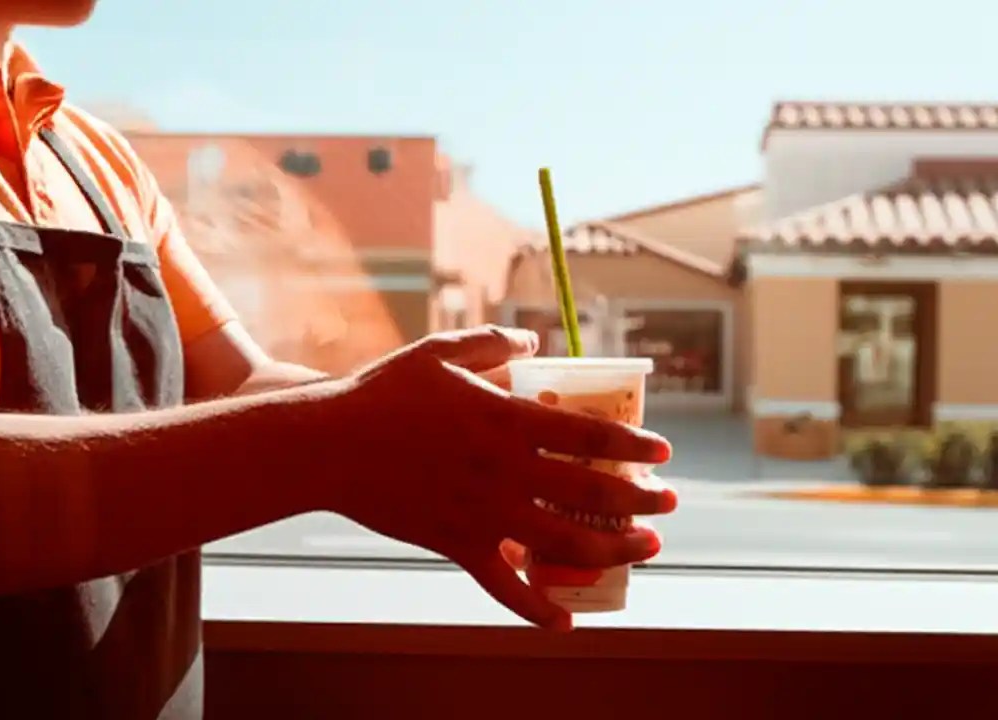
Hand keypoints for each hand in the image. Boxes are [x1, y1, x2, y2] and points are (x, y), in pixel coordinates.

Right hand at [321, 325, 676, 630]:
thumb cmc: (385, 393)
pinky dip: (535, 608)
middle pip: (591, 492)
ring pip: (564, 543)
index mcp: (507, 421)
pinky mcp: (458, 545)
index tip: (664, 452)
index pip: (590, 434)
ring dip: (613, 549)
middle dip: (640, 500)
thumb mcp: (441, 351)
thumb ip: (495, 342)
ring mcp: (484, 514)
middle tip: (669, 504)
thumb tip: (536, 339)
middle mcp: (506, 471)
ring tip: (645, 548)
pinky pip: (503, 587)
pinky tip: (566, 620)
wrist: (328, 446)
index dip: (634, 444)